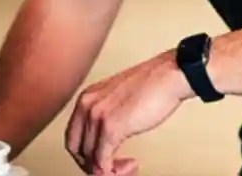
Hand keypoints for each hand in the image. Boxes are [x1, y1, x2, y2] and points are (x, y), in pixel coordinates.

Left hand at [64, 50, 191, 173]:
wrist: (168, 75)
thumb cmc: (151, 85)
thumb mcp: (117, 100)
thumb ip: (106, 118)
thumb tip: (104, 144)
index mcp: (86, 98)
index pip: (73, 136)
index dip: (85, 154)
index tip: (102, 160)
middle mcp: (86, 106)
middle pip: (76, 149)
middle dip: (92, 165)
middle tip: (112, 169)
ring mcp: (97, 116)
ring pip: (89, 159)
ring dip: (107, 170)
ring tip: (126, 167)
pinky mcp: (112, 127)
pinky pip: (102, 161)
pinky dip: (113, 171)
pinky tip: (129, 165)